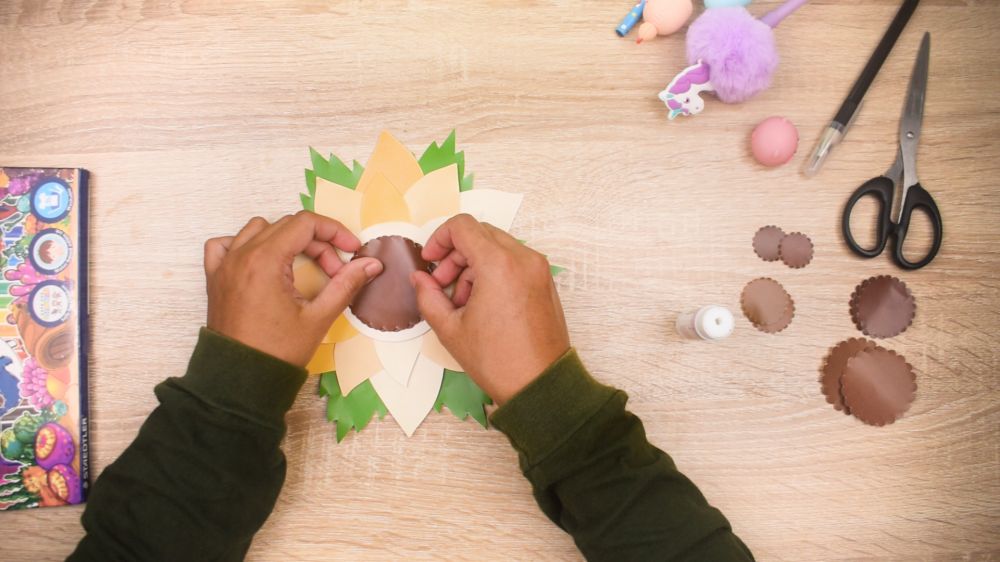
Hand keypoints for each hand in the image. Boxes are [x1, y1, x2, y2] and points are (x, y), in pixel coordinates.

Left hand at [204, 211, 382, 366]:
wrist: (240, 381)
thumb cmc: (276, 352)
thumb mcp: (318, 317)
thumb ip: (346, 284)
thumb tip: (371, 264)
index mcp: (266, 261)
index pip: (305, 223)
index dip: (335, 231)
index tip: (351, 249)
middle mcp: (241, 255)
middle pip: (287, 226)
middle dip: (318, 243)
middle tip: (335, 271)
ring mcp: (225, 265)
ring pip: (258, 229)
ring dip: (285, 239)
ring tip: (302, 266)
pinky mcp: (216, 278)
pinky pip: (225, 244)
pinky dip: (245, 244)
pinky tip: (261, 261)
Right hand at [411, 214, 569, 404]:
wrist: (540, 385)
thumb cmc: (499, 361)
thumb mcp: (450, 329)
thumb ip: (428, 296)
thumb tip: (420, 279)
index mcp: (499, 264)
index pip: (463, 226)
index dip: (439, 238)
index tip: (430, 259)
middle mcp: (523, 259)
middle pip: (480, 234)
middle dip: (455, 254)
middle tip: (441, 284)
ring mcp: (538, 269)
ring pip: (497, 247)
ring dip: (473, 264)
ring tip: (462, 301)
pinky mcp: (545, 281)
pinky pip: (513, 262)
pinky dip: (493, 272)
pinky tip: (482, 303)